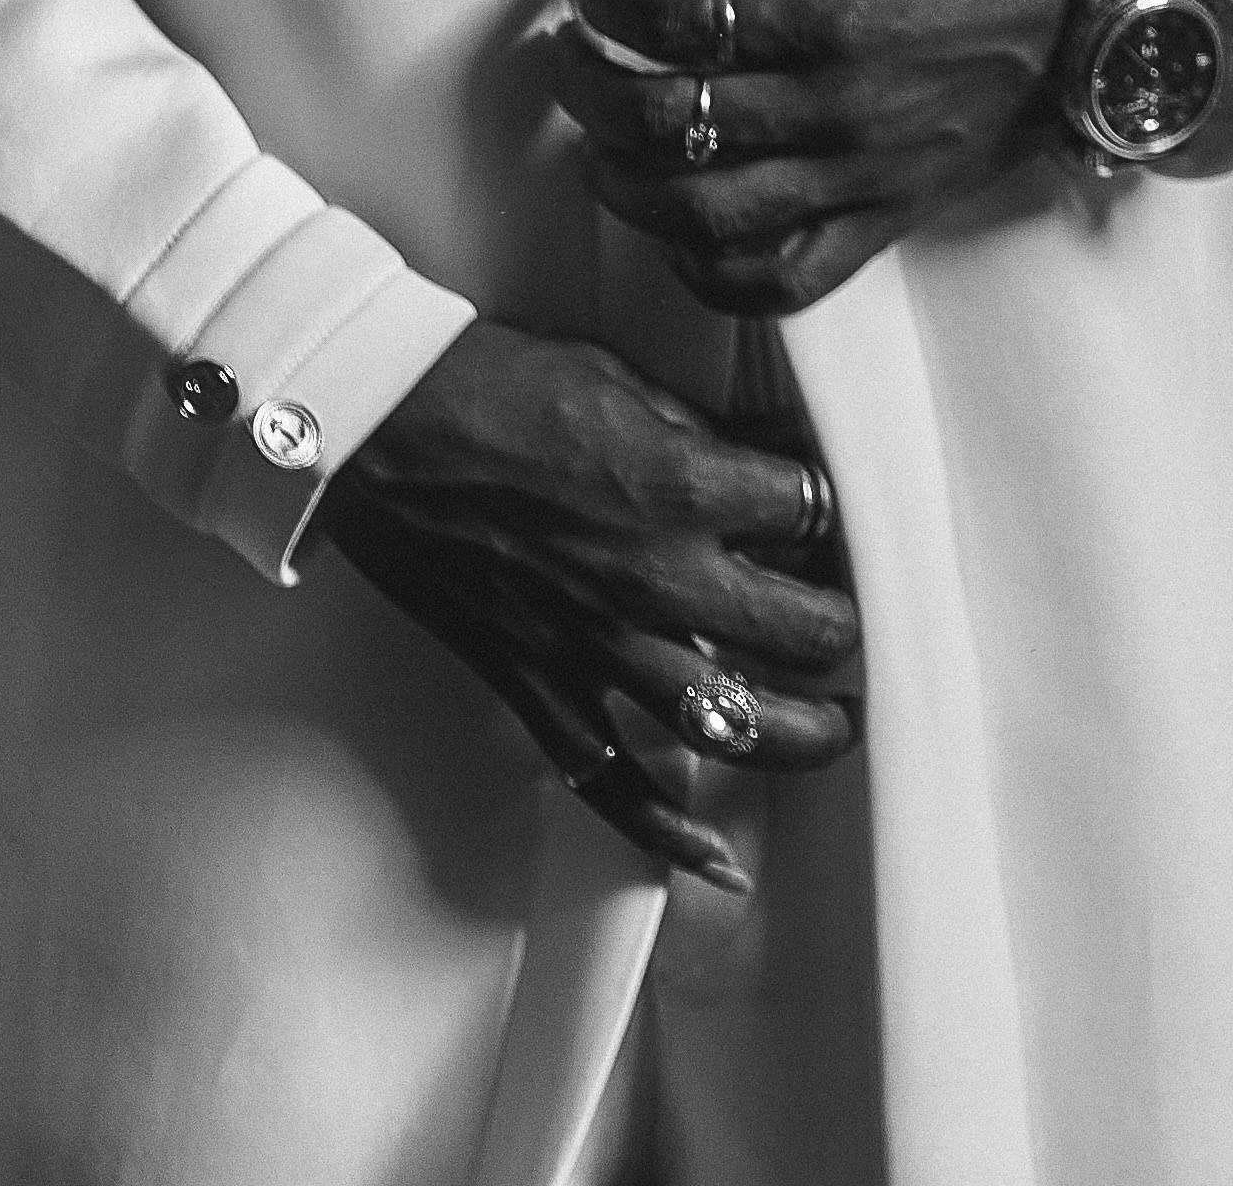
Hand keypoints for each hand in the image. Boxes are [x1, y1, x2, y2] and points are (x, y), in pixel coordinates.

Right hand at [311, 318, 860, 891]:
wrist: (378, 426)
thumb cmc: (490, 383)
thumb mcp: (614, 374)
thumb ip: (697, 431)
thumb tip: (763, 458)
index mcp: (678, 486)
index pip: (806, 513)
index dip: (829, 514)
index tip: (830, 521)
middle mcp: (651, 577)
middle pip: (796, 630)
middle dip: (840, 632)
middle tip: (854, 634)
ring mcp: (595, 641)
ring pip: (727, 722)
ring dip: (797, 736)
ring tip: (832, 731)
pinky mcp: (539, 682)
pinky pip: (608, 779)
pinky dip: (663, 830)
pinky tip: (715, 858)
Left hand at [552, 0, 1079, 313]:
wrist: (1077, 17)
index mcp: (834, 18)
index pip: (679, 18)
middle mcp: (840, 113)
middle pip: (671, 118)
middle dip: (590, 83)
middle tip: (569, 49)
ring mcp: (859, 183)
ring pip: (704, 216)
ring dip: (624, 182)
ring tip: (595, 140)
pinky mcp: (880, 228)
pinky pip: (775, 283)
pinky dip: (704, 269)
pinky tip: (671, 224)